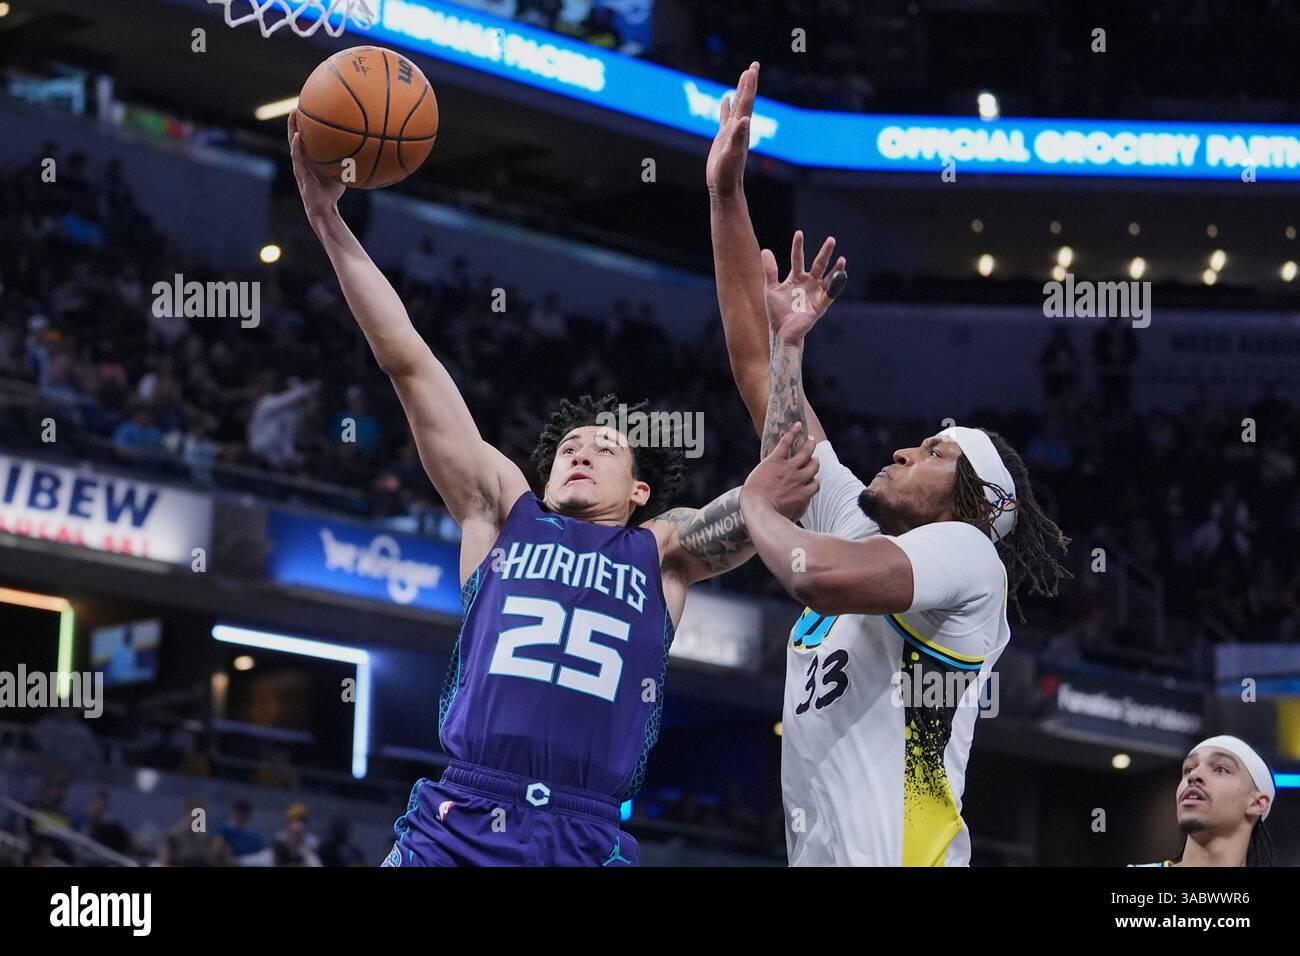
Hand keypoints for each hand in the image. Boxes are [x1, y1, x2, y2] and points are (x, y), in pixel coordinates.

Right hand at [288, 110, 344, 218]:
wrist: (324, 208)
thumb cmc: (332, 190)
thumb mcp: (340, 171)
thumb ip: (347, 160)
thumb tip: (364, 148)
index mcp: (309, 157)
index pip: (305, 136)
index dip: (304, 123)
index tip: (307, 106)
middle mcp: (302, 159)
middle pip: (296, 135)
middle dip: (295, 120)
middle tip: (297, 104)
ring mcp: (299, 165)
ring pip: (293, 143)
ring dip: (292, 127)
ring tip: (293, 113)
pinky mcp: (300, 174)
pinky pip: (298, 158)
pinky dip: (297, 147)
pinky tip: (298, 136)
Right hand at [705, 62, 758, 198]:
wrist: (725, 187)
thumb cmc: (727, 174)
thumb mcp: (732, 154)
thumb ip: (738, 137)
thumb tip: (744, 120)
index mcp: (741, 129)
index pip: (746, 102)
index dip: (749, 85)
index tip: (752, 68)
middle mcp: (739, 127)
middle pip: (745, 100)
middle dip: (748, 82)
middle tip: (753, 65)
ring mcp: (731, 131)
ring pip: (736, 105)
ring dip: (740, 90)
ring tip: (744, 76)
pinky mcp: (723, 137)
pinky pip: (725, 117)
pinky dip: (726, 107)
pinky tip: (725, 99)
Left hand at [741, 422, 819, 520]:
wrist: (757, 507)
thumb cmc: (771, 517)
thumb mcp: (790, 518)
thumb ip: (799, 512)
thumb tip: (803, 510)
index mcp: (804, 494)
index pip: (815, 483)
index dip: (813, 480)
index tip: (810, 479)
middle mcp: (800, 479)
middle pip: (814, 466)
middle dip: (814, 461)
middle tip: (812, 457)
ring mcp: (789, 468)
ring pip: (806, 452)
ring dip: (809, 445)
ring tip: (810, 440)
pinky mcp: (776, 460)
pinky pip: (787, 443)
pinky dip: (793, 432)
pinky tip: (797, 425)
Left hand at [760, 230, 846, 344]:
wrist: (781, 331)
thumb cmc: (776, 311)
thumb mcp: (770, 288)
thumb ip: (770, 270)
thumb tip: (765, 250)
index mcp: (796, 278)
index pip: (798, 258)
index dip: (798, 247)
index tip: (799, 233)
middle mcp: (808, 283)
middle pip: (818, 265)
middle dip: (825, 253)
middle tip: (831, 239)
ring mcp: (815, 294)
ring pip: (828, 278)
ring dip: (835, 269)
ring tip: (842, 259)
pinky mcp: (820, 305)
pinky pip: (830, 295)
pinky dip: (835, 287)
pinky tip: (841, 277)